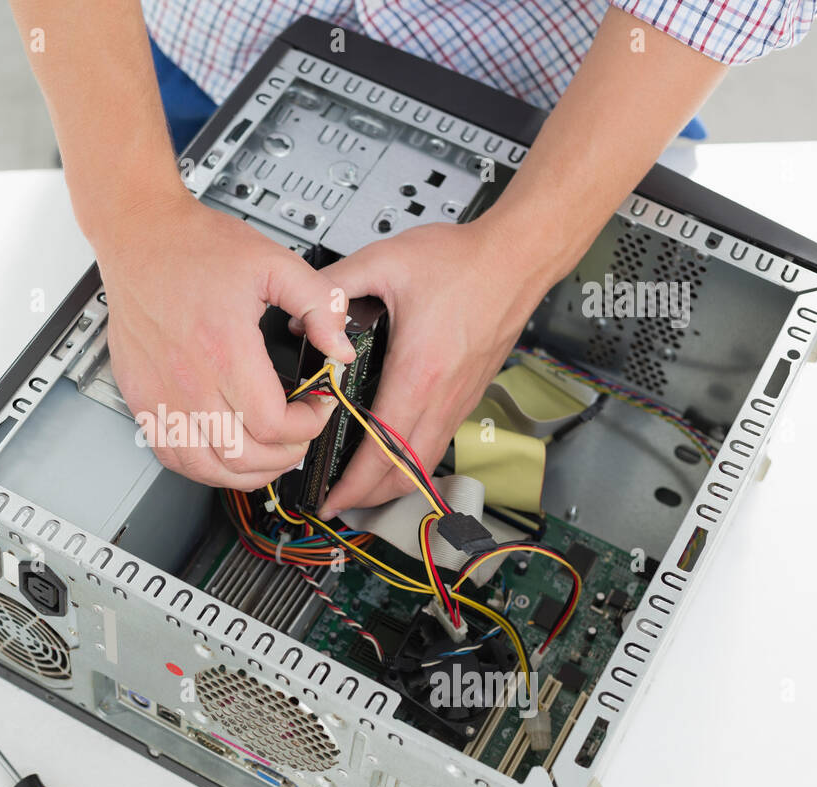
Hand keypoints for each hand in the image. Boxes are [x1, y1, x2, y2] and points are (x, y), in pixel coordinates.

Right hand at [91, 191, 355, 489]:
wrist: (139, 236)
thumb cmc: (196, 246)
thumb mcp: (274, 261)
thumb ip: (320, 303)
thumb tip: (340, 349)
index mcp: (224, 347)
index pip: (272, 423)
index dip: (307, 426)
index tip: (317, 407)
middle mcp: (188, 378)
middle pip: (242, 456)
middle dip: (284, 457)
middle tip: (299, 437)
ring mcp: (159, 393)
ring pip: (205, 468)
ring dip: (245, 473)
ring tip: (267, 455)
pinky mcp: (140, 398)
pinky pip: (170, 456)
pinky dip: (202, 469)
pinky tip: (223, 455)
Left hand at [314, 219, 560, 516]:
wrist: (517, 256)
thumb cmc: (464, 260)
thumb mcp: (384, 261)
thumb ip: (334, 288)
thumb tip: (299, 320)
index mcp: (420, 372)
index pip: (383, 450)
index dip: (353, 484)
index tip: (329, 497)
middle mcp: (444, 395)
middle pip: (406, 473)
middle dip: (367, 497)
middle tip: (335, 500)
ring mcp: (460, 400)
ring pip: (424, 464)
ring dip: (390, 483)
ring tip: (356, 485)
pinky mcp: (468, 395)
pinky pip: (436, 443)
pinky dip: (409, 461)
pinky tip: (388, 453)